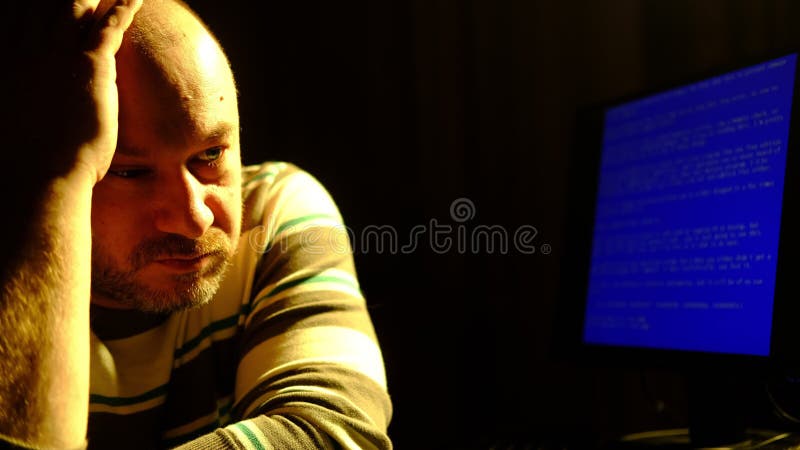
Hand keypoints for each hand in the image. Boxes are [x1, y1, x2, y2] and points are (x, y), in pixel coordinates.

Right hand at [4, 0, 141, 184]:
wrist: (38, 171)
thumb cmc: (22, 154)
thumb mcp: (12, 110)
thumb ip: (21, 89)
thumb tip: (31, 97)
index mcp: (7, 53)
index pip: (21, 11)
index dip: (34, 4)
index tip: (44, 3)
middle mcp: (28, 43)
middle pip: (48, 2)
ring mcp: (59, 50)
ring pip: (77, 3)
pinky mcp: (91, 62)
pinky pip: (111, 24)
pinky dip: (125, 7)